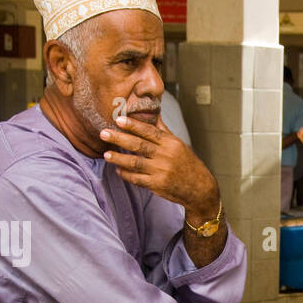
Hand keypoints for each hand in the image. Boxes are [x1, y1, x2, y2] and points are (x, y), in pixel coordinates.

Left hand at [101, 115, 216, 212]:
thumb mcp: (178, 144)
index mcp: (170, 143)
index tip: (118, 120)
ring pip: (135, 163)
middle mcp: (165, 156)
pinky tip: (118, 170)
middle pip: (139, 145)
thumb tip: (153, 113)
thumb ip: (163, 130)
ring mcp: (161, 171)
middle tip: (103, 133)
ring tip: (106, 154)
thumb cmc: (188, 164)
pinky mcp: (157, 185)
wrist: (199, 188)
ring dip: (119, 158)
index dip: (133, 125)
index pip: (149, 131)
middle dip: (119, 139)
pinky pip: (137, 179)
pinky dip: (126, 174)